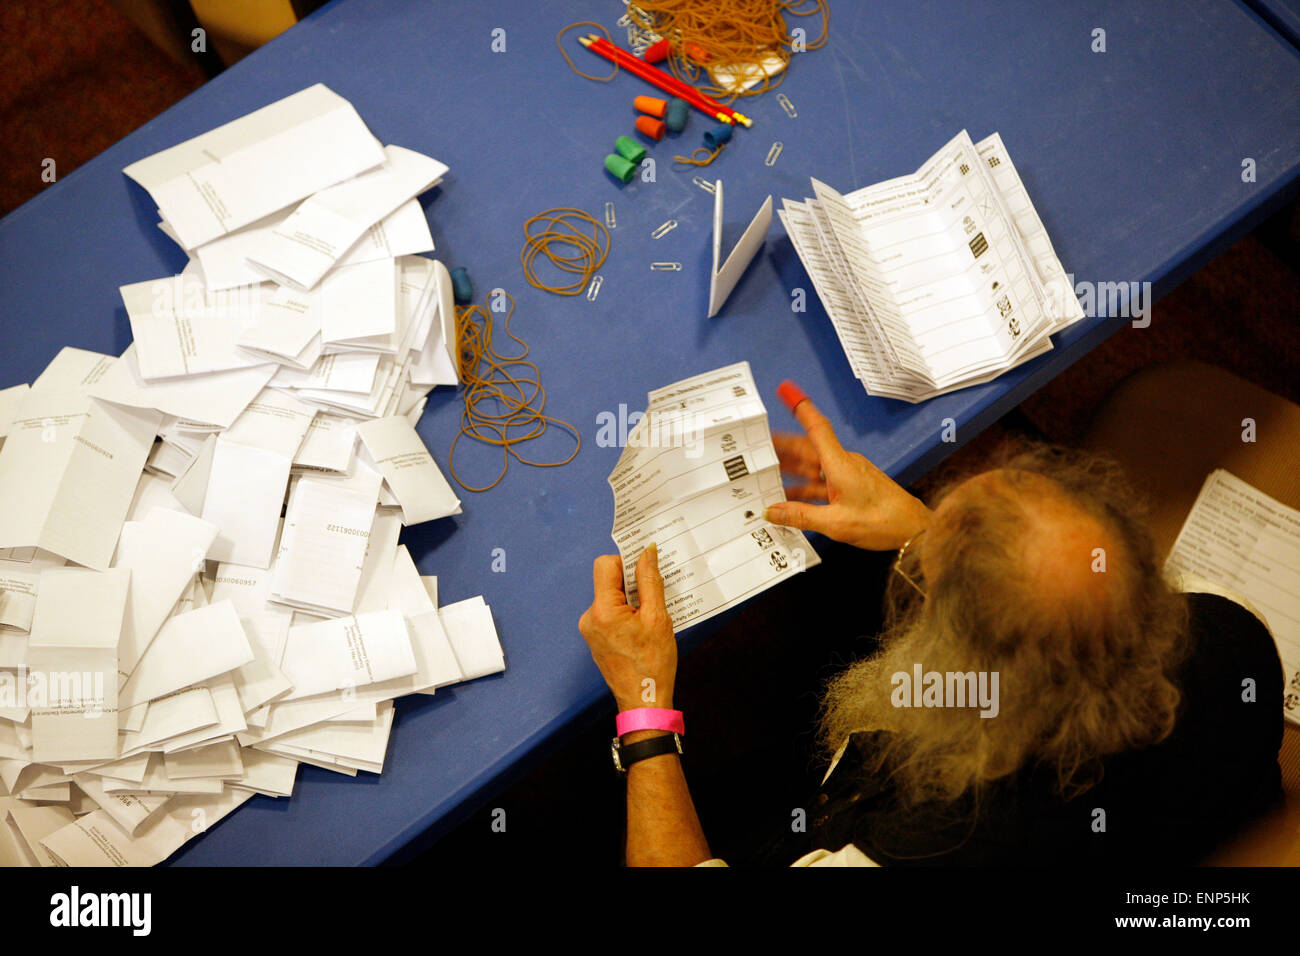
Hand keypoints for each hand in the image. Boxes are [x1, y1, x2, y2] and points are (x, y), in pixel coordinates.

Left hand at [578, 544, 676, 712]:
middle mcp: (590, 617)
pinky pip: (609, 613)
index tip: (646, 571)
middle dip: (631, 583)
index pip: (606, 565)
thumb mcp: (658, 617)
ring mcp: (590, 629)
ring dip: (630, 599)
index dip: (626, 562)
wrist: (644, 701)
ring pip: (610, 597)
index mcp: (603, 610)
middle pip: (607, 581)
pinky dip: (625, 613)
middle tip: (654, 596)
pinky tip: (642, 629)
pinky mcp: (595, 638)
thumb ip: (650, 581)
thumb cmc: (653, 663)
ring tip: (650, 618)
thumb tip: (647, 552)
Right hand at [766, 392, 931, 550]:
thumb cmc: (883, 522)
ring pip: (813, 465)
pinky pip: (821, 480)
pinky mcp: (851, 486)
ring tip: (768, 467)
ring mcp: (848, 474)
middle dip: (783, 444)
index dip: (800, 408)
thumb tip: (772, 511)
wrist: (913, 530)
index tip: (787, 391)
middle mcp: (843, 464)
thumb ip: (801, 516)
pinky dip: (804, 485)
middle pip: (808, 447)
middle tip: (760, 441)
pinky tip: (790, 494)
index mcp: (840, 465)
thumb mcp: (835, 523)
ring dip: (792, 466)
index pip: (817, 428)